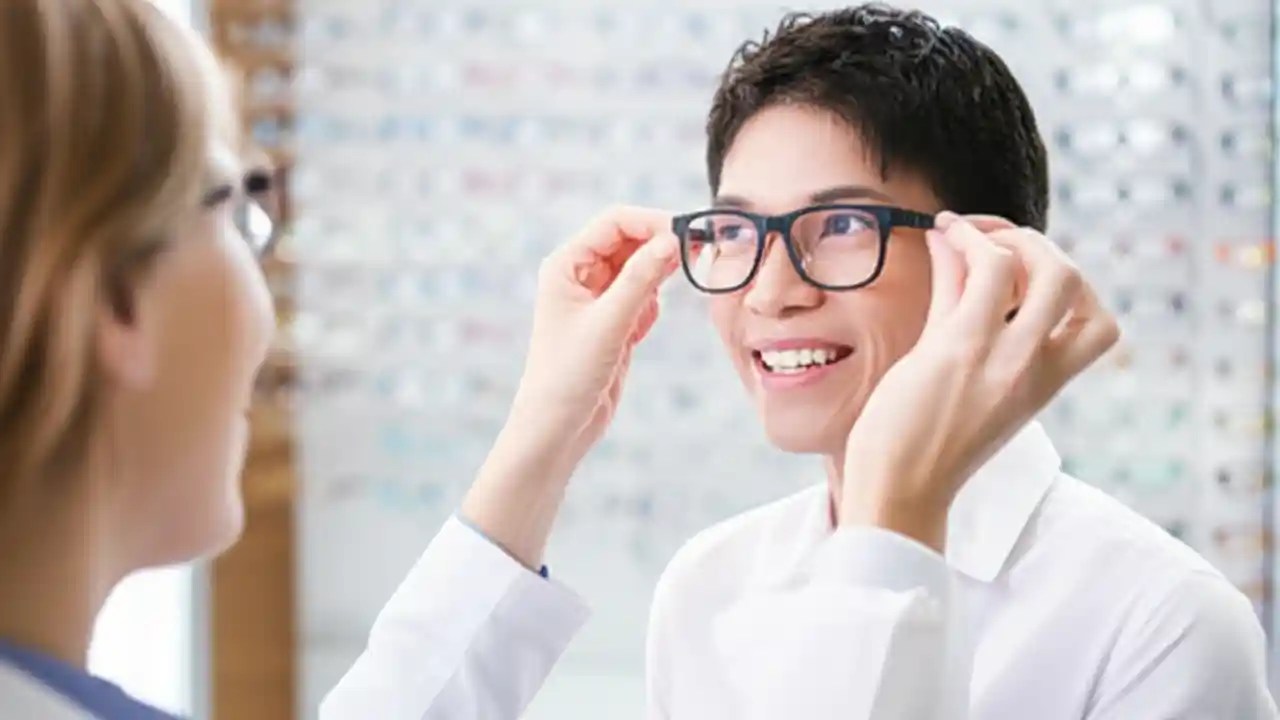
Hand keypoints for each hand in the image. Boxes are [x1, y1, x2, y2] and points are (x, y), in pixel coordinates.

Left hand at [508, 206, 679, 464]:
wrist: (557, 428)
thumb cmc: (567, 375)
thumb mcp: (608, 323)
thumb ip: (641, 279)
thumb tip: (672, 239)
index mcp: (566, 265)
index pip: (615, 223)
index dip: (652, 222)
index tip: (687, 234)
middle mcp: (580, 275)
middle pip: (631, 241)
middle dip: (660, 249)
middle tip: (696, 257)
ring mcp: (598, 299)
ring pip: (640, 269)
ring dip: (655, 282)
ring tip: (645, 317)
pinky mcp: (614, 322)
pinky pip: (643, 297)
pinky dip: (650, 309)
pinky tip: (637, 336)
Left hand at [838, 213, 1119, 550]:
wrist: (899, 488)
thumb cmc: (919, 441)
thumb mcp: (957, 372)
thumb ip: (959, 308)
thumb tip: (950, 245)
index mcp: (1044, 384)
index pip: (1099, 327)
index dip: (1073, 289)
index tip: (1025, 273)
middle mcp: (1033, 368)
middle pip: (1074, 282)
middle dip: (1038, 244)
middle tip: (994, 240)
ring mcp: (1003, 356)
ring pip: (1038, 268)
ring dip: (1000, 232)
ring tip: (962, 229)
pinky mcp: (961, 346)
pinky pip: (984, 270)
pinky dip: (966, 238)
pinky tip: (940, 233)